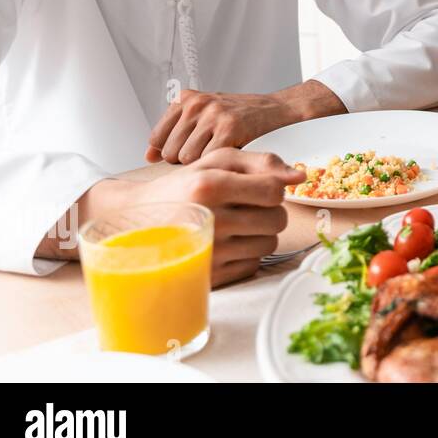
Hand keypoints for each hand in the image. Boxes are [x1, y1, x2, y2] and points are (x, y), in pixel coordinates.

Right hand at [44, 149, 306, 286]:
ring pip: (269, 245)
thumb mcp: (216, 161)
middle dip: (269, 212)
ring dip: (259, 234)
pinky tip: (224, 244)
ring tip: (233, 225)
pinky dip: (246, 255)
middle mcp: (209, 221)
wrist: (136, 220)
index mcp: (209, 186)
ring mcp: (208, 253)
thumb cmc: (182, 186)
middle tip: (245, 207)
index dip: (273, 189)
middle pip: (277, 220)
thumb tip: (301, 175)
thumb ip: (261, 161)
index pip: (274, 192)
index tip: (258, 190)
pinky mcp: (208, 276)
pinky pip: (253, 266)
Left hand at [146, 80, 344, 164]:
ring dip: (202, 165)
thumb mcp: (203, 116)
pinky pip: (208, 159)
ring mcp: (213, 115)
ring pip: (186, 158)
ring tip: (218, 158)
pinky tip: (229, 160)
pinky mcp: (230, 128)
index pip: (157, 138)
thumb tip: (148, 156)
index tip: (185, 156)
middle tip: (206, 159)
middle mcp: (196, 104)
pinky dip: (218, 165)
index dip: (169, 154)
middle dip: (185, 161)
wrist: (277, 108)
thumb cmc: (239, 116)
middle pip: (170, 151)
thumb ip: (175, 133)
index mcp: (186, 99)